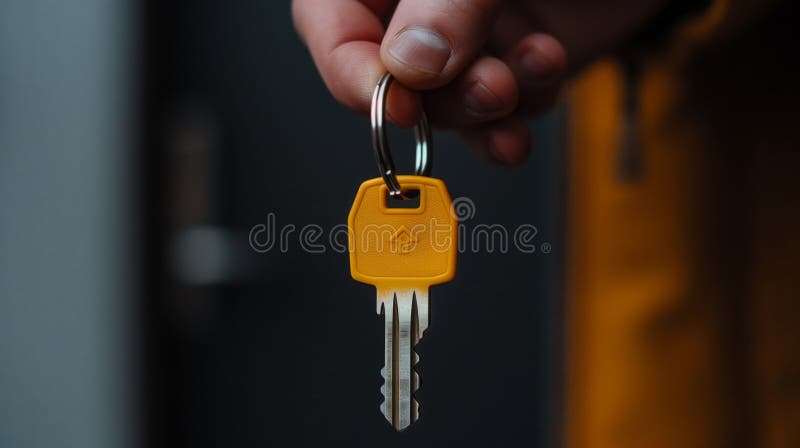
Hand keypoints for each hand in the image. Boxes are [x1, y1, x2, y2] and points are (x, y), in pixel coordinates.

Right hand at [292, 0, 665, 164]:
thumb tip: (410, 65)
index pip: (330, 21)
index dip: (350, 70)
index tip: (394, 103)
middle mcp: (419, 3)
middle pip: (392, 73)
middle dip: (441, 96)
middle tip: (488, 89)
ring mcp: (467, 32)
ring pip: (448, 100)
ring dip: (485, 108)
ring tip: (517, 86)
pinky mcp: (513, 57)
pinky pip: (504, 105)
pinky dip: (526, 103)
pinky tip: (546, 69)